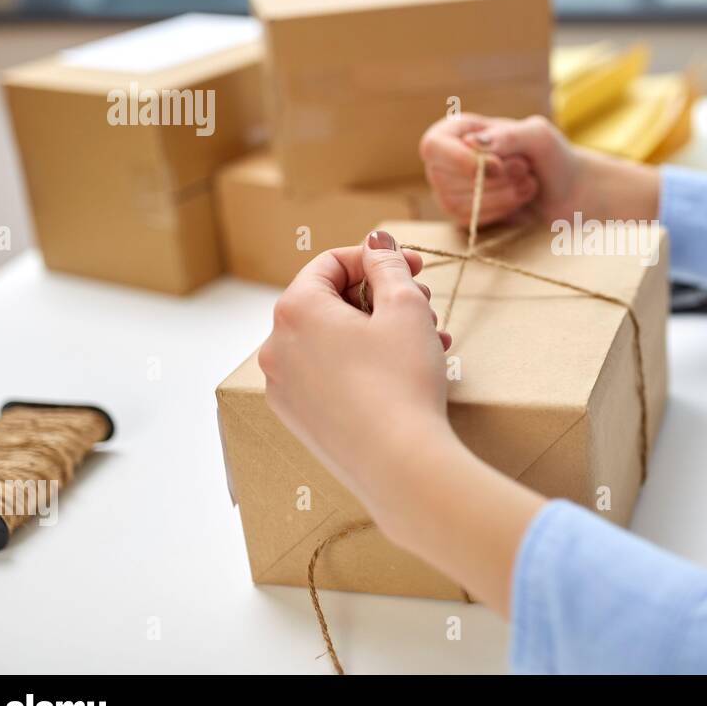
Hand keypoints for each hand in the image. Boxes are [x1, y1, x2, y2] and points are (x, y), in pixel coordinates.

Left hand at [258, 231, 455, 515]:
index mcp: (295, 311)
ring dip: (380, 332)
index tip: (415, 266)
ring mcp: (284, 388)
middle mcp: (277, 347)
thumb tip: (375, 241)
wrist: (400, 464)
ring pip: (334, 341)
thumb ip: (387, 264)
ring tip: (429, 342)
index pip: (331, 264)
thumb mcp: (405, 307)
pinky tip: (405, 373)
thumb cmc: (402, 380)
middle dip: (382, 298)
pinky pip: (329, 375)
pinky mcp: (301, 420)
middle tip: (425, 307)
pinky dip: (364, 365)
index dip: (377, 258)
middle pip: (331, 302)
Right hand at [419, 113, 581, 226]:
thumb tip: (471, 143)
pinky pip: (470, 220)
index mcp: (458, 130)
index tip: (497, 167)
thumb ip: (507, 135)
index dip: (460, 160)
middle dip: (494, 180)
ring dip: (501, 196)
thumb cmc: (552, 156)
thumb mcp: (537, 135)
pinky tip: (520, 198)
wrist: (568, 191)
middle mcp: (448, 159)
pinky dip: (500, 211)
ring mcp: (451, 189)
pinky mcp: (464, 215)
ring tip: (528, 182)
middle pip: (445, 179)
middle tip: (525, 168)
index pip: (434, 146)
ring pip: (457, 203)